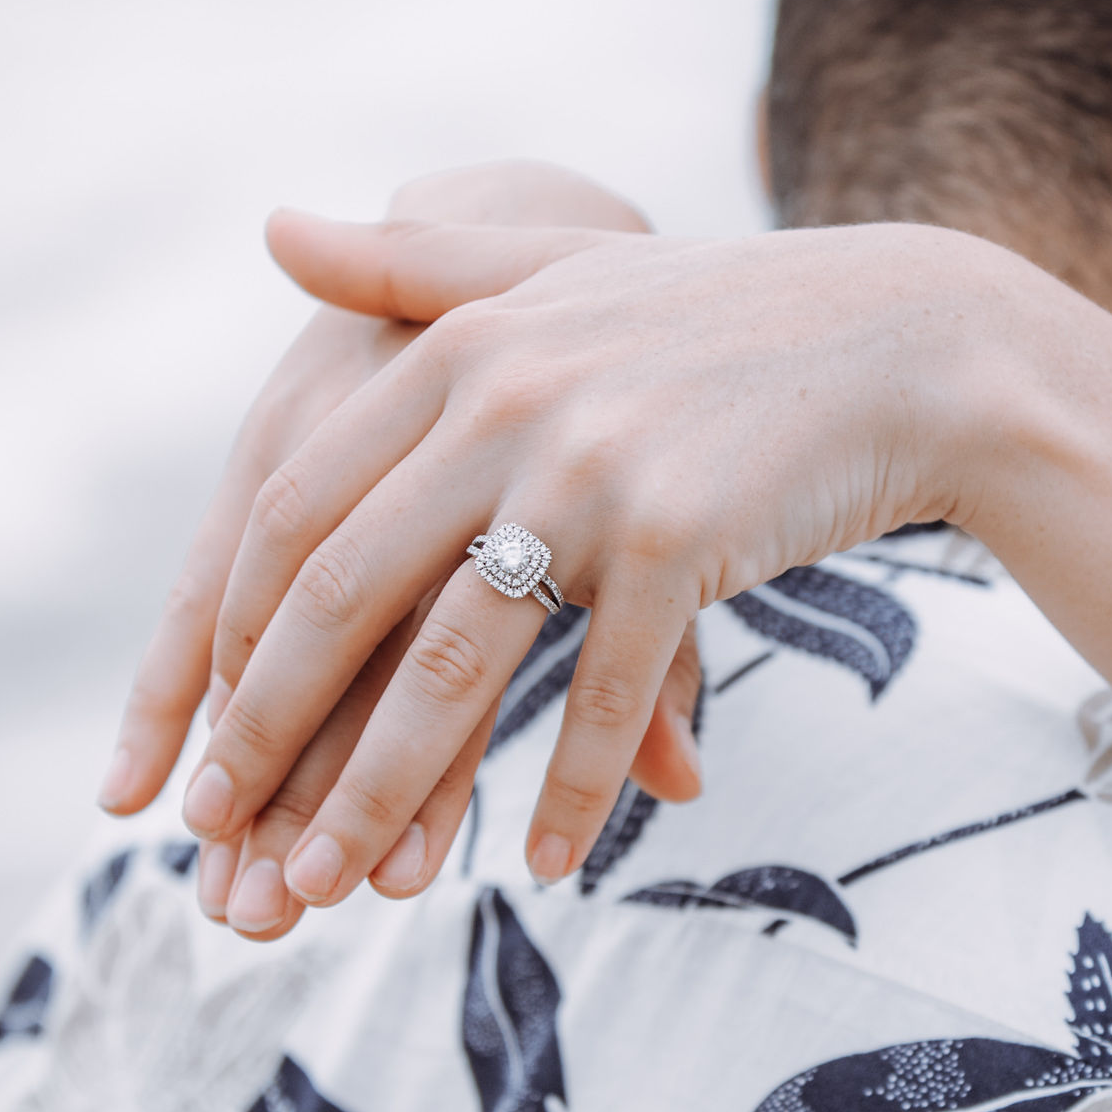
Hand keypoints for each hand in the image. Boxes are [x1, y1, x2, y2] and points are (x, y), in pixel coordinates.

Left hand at [92, 162, 707, 933]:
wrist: (905, 342)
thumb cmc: (721, 321)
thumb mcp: (555, 273)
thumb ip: (409, 266)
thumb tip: (273, 226)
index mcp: (455, 349)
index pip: (296, 511)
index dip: (239, 633)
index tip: (206, 729)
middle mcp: (506, 405)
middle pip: (343, 596)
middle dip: (270, 732)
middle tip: (220, 834)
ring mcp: (593, 472)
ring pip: (455, 666)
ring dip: (383, 793)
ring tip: (333, 886)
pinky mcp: (680, 540)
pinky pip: (600, 696)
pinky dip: (572, 793)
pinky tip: (546, 867)